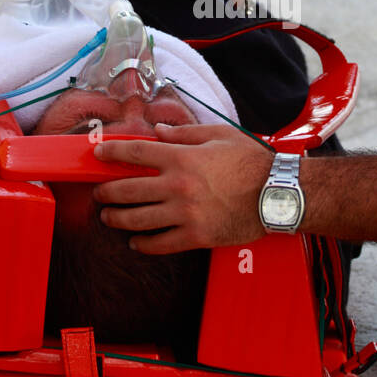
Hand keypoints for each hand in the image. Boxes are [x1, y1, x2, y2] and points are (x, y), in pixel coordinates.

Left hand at [92, 123, 272, 252]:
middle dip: (106, 191)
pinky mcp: (195, 236)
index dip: (111, 152)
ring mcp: (184, 214)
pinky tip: (136, 242)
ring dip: (117, 219)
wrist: (277, 194)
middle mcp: (177, 186)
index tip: (98, 154)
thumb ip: (185, 133)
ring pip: (137, 219)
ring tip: (109, 217)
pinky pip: (160, 244)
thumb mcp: (219, 136)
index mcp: (181, 157)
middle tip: (99, 193)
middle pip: (127, 189)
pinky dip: (143, 244)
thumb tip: (158, 131)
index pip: (134, 153)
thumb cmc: (251, 161)